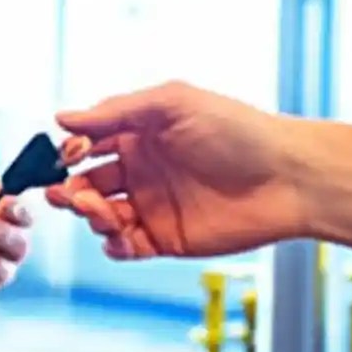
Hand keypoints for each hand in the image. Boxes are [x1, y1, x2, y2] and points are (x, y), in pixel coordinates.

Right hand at [45, 80, 307, 259]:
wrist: (289, 178)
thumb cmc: (237, 131)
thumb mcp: (171, 105)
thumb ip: (114, 112)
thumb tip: (62, 119)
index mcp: (139, 135)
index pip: (87, 145)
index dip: (69, 153)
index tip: (65, 158)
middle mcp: (142, 170)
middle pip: (86, 183)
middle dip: (68, 190)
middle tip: (64, 194)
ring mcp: (153, 206)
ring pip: (100, 216)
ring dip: (88, 215)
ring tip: (99, 212)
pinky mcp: (166, 239)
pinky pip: (125, 246)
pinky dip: (112, 244)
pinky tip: (119, 236)